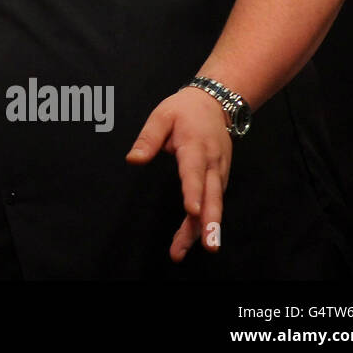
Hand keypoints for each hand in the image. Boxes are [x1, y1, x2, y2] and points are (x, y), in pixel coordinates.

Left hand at [125, 87, 231, 261]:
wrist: (215, 103)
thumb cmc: (184, 111)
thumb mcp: (161, 116)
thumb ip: (148, 139)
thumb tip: (133, 160)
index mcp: (195, 147)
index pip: (194, 172)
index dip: (193, 192)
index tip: (192, 211)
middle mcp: (212, 163)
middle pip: (212, 196)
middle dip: (210, 223)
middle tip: (208, 246)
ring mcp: (219, 172)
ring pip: (215, 204)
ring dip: (208, 229)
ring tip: (198, 249)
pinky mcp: (219, 179)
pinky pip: (215, 202)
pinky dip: (208, 222)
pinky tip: (197, 239)